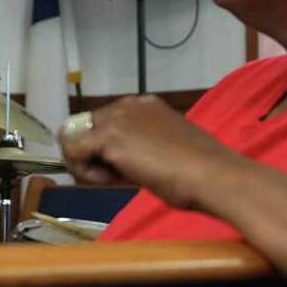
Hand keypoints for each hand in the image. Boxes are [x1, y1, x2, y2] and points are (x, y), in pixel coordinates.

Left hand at [58, 95, 243, 211]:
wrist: (212, 175)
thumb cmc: (197, 173)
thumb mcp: (163, 152)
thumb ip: (137, 149)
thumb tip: (111, 162)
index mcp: (145, 105)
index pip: (105, 123)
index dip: (106, 150)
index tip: (123, 170)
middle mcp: (129, 105)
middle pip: (85, 128)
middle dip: (93, 156)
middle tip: (116, 178)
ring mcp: (118, 117)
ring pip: (75, 140)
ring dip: (87, 164)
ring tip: (116, 180)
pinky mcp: (109, 135)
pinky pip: (74, 153)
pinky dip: (86, 172)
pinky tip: (112, 181)